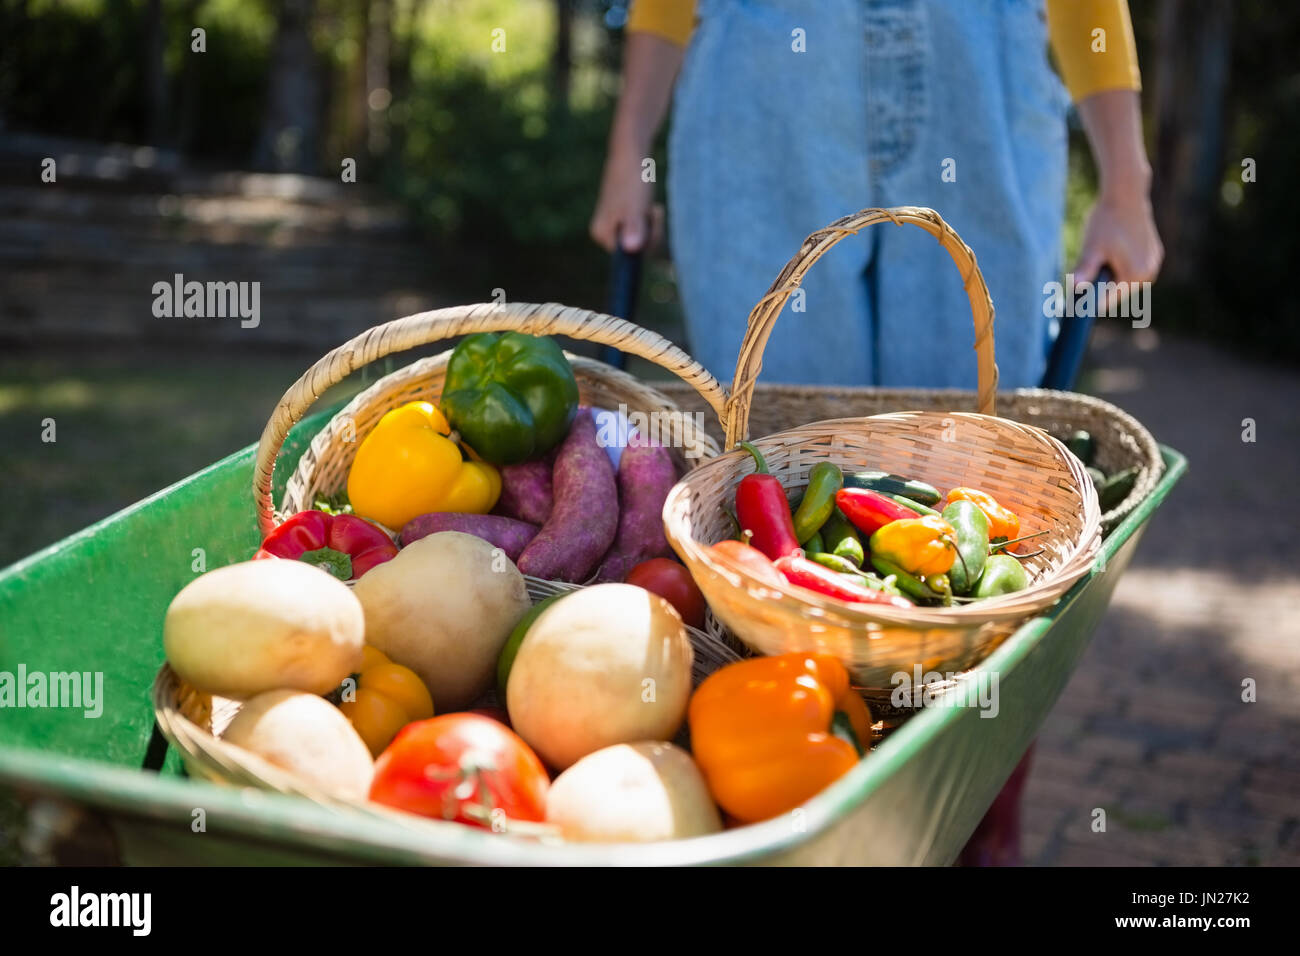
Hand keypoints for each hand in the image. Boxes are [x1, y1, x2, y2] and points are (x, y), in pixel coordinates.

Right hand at [589, 144, 662, 252]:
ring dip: (653, 226)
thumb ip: (634, 227)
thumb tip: (632, 249)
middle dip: (651, 233)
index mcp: (601, 234)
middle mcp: (604, 233)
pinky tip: (649, 206)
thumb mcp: (635, 205)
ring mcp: (614, 226)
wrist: (632, 152)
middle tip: (653, 209)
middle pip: (636, 251)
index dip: (646, 241)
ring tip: (650, 205)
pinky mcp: (624, 220)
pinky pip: (643, 231)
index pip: (629, 257)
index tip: (650, 217)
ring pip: (642, 241)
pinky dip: (650, 220)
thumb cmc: (632, 177)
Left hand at [1073, 90, 1163, 304]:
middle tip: (1089, 263)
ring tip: (1103, 253)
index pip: (1106, 302)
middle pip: (1116, 293)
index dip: (1088, 301)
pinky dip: (1121, 265)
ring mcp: (1154, 264)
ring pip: (1124, 282)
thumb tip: (1075, 289)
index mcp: (1134, 276)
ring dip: (1111, 275)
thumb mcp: (1091, 249)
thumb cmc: (1106, 222)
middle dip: (1100, 285)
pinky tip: (1115, 249)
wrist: (1126, 194)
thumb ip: (1084, 271)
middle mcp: (1149, 274)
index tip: (1074, 296)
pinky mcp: (1155, 254)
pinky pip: (1133, 269)